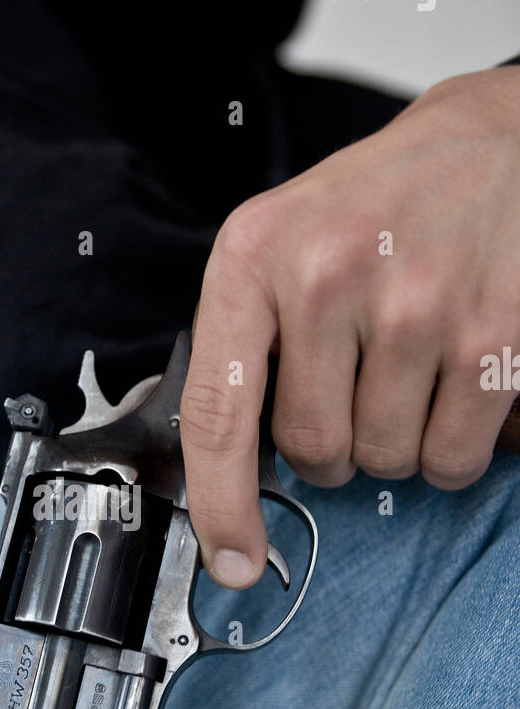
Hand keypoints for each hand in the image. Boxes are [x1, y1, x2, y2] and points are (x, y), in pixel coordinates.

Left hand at [180, 66, 519, 586]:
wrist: (493, 144)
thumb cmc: (373, 209)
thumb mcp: (278, 245)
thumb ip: (245, 344)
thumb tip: (228, 479)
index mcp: (253, 255)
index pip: (216, 413)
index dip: (220, 505)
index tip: (231, 563)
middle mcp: (329, 275)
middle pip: (312, 450)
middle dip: (332, 444)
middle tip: (355, 382)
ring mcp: (416, 306)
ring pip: (385, 460)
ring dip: (394, 441)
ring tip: (408, 366)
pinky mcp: (493, 336)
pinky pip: (453, 458)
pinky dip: (452, 446)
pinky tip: (452, 381)